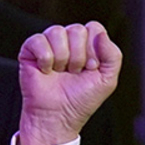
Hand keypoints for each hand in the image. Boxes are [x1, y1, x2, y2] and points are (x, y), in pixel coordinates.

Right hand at [17, 23, 121, 144]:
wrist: (58, 116)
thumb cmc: (81, 100)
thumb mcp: (108, 79)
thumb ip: (113, 55)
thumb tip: (101, 34)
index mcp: (88, 44)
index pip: (94, 28)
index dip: (94, 49)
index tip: (91, 68)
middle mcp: (68, 41)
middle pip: (77, 30)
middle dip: (78, 57)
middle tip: (74, 73)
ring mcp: (49, 43)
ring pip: (58, 32)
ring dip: (62, 59)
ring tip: (60, 73)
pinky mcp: (30, 49)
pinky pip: (39, 40)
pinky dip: (45, 59)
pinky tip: (46, 71)